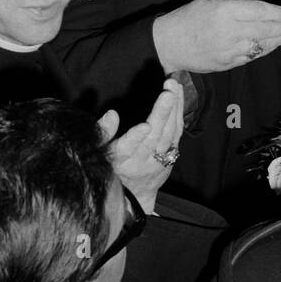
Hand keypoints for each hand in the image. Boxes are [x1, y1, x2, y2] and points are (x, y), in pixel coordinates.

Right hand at [99, 76, 184, 212]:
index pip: (128, 149)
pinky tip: (179, 97)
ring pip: (169, 133)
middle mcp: (142, 161)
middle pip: (154, 137)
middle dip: (162, 113)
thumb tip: (111, 113)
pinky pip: (177, 133)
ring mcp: (159, 160)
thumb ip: (103, 133)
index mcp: (121, 160)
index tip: (145, 126)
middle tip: (168, 91)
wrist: (136, 195)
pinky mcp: (171, 157)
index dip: (136, 138)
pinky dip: (178, 114)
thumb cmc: (114, 167)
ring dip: (174, 108)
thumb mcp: (102, 153)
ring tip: (174, 86)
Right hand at [153, 0, 280, 72]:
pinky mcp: (227, 63)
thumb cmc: (188, 17)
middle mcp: (229, 31)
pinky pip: (252, 56)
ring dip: (278, 40)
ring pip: (261, 45)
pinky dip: (265, 50)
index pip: (259, 11)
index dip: (277, 12)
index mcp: (225, 11)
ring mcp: (229, 50)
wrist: (168, 44)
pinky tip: (272, 46)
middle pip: (264, 29)